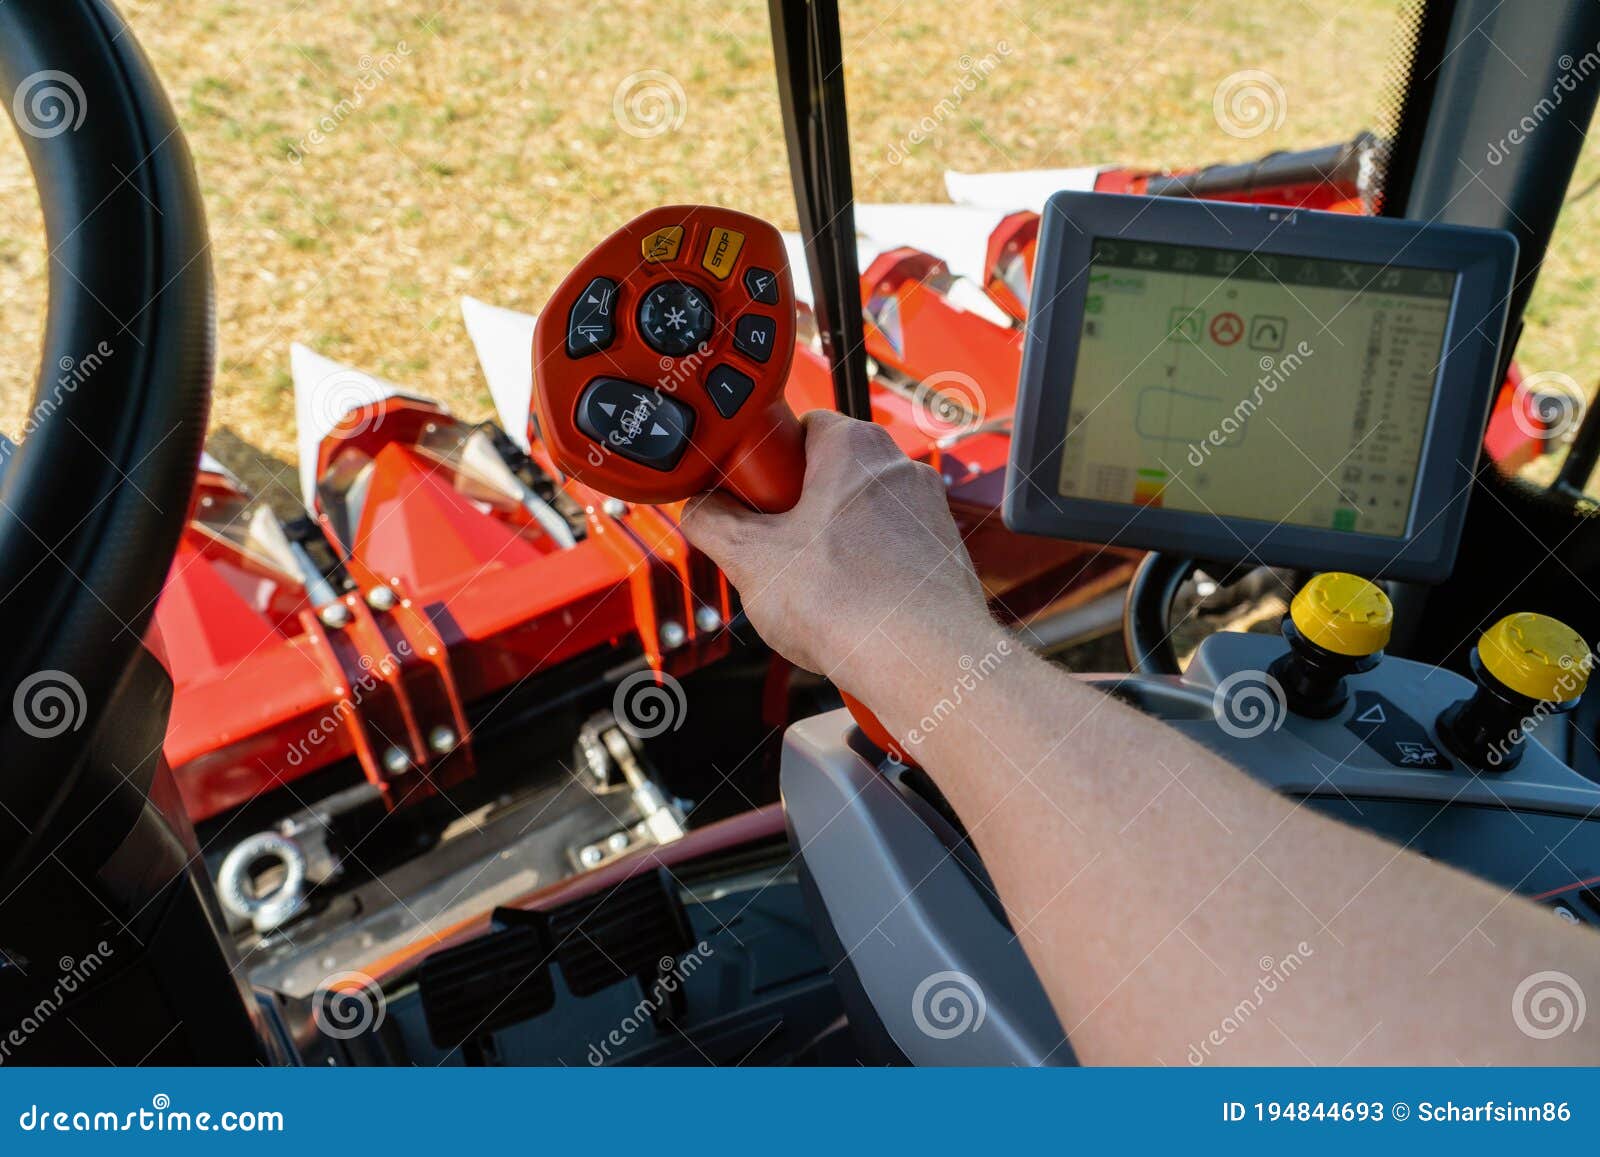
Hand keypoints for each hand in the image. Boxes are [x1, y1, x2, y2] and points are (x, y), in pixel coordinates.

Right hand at [679, 411, 989, 690]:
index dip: (765, 464)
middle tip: (770, 549)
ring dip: (828, 544)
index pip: (797, 427)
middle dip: (793, 510)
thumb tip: (699, 509)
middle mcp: (899, 467)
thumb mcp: (750, 559)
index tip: (749, 498)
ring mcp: (927, 511)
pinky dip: (864, 571)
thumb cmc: (850, 604)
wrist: (924, 663)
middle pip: (827, 474)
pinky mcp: (940, 553)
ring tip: (810, 588)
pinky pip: (888, 550)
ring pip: (858, 515)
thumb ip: (713, 522)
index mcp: (854, 447)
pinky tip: (846, 607)